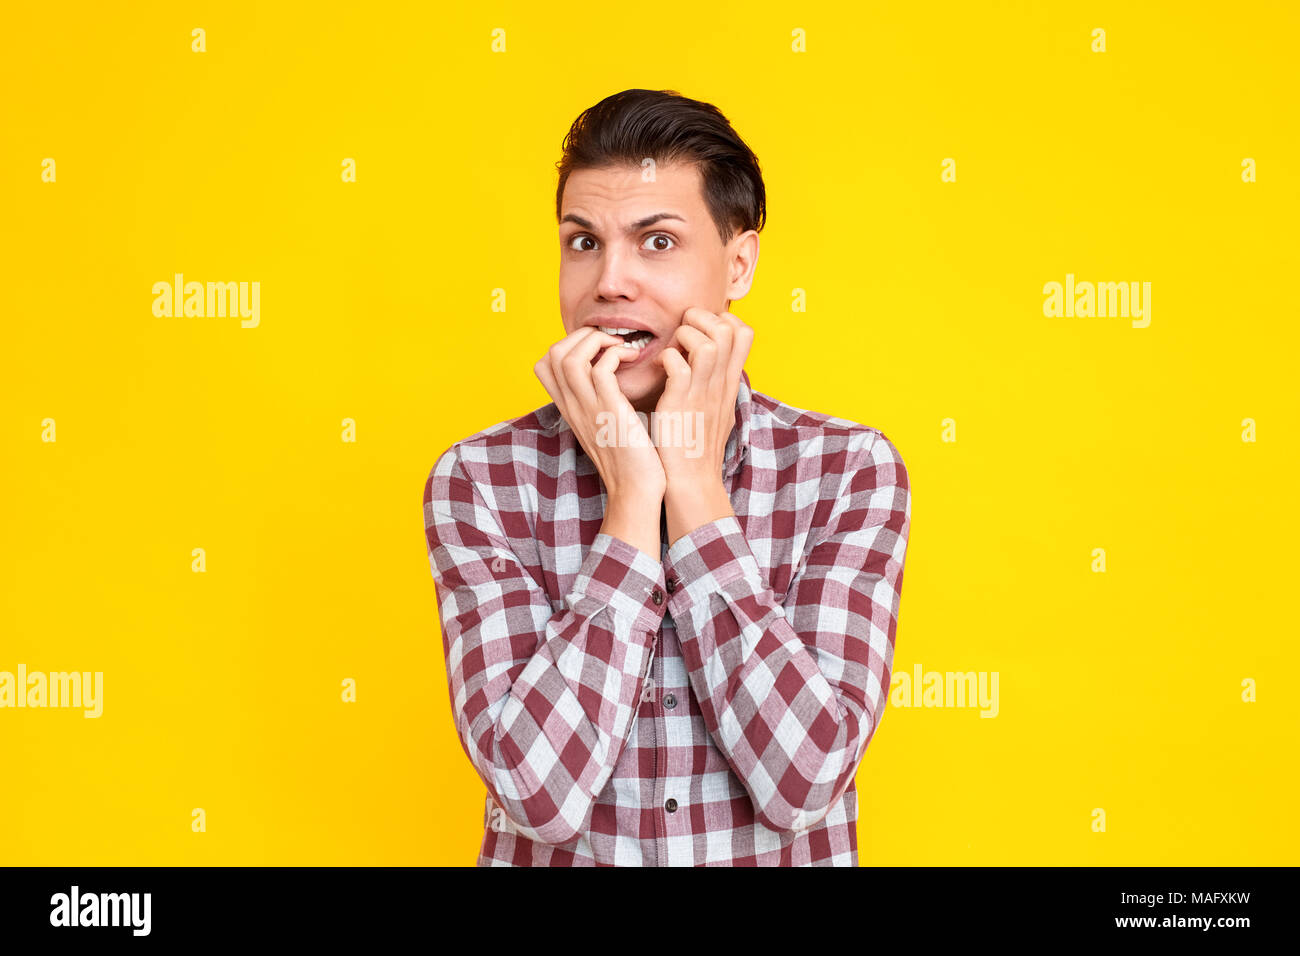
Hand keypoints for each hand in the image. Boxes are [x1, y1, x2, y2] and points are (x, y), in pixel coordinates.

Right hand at [534, 327, 664, 555]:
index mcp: (570, 408)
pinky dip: (616, 354)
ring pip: (567, 356)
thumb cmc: (631, 458)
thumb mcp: (605, 424)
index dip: (568, 345)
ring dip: (596, 341)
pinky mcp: (609, 411)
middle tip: (611, 344)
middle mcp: (573, 406)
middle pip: (551, 354)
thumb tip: (611, 378)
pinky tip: (634, 361)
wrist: (637, 490)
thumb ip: (600, 401)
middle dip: (582, 336)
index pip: (544, 365)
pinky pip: (601, 367)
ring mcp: (588, 408)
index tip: (599, 349)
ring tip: (621, 349)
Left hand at [651, 308, 753, 544]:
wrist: (690, 483)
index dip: (722, 319)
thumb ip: (716, 383)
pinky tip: (658, 369)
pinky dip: (665, 358)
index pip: (744, 332)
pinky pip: (677, 364)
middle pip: (730, 329)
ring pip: (709, 341)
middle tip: (682, 333)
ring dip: (685, 335)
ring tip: (672, 349)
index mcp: (728, 383)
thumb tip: (711, 361)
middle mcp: (720, 384)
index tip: (700, 329)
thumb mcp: (716, 410)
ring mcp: (702, 393)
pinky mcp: (680, 404)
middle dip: (702, 318)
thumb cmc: (696, 447)